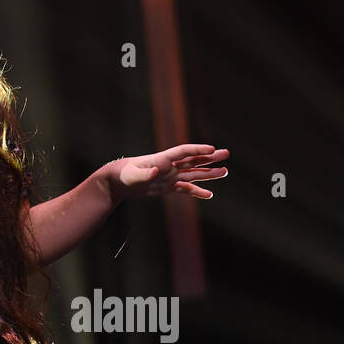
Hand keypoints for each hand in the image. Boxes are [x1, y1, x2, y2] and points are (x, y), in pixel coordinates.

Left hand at [105, 144, 228, 201]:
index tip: (212, 148)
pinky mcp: (167, 187)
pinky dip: (197, 192)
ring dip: (208, 173)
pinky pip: (186, 189)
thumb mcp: (133, 175)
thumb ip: (145, 174)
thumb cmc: (123, 175)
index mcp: (162, 159)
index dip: (198, 149)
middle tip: (226, 153)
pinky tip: (209, 194)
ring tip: (225, 171)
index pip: (184, 152)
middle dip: (210, 157)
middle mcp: (169, 166)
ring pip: (193, 173)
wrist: (117, 182)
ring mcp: (169, 176)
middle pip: (193, 159)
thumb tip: (157, 171)